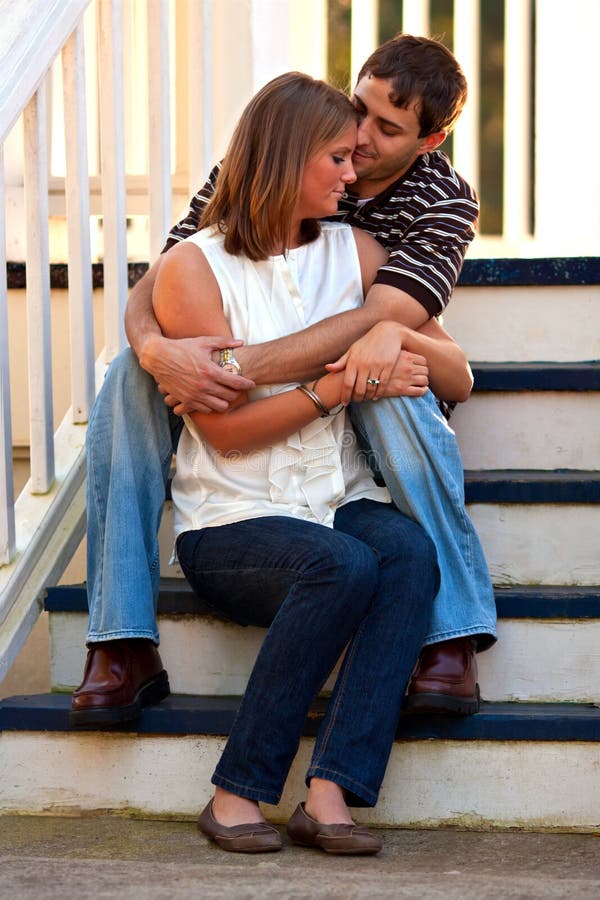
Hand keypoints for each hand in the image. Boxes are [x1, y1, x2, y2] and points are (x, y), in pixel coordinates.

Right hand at [139, 334, 254, 413]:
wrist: (158, 357)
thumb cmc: (181, 347)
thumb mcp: (203, 342)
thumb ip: (223, 342)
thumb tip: (241, 342)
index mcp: (210, 371)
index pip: (236, 382)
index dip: (247, 384)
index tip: (252, 384)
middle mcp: (204, 385)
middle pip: (230, 396)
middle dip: (237, 392)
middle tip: (238, 388)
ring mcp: (195, 395)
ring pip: (220, 406)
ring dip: (225, 401)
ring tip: (225, 394)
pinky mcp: (186, 400)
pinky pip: (206, 409)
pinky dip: (211, 405)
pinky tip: (212, 397)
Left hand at [326, 321, 409, 403]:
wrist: (389, 332)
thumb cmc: (368, 342)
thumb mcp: (353, 350)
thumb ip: (341, 362)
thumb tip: (327, 368)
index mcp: (354, 361)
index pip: (347, 383)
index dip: (345, 396)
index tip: (344, 403)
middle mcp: (364, 364)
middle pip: (359, 389)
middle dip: (357, 399)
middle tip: (356, 401)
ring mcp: (377, 366)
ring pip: (371, 388)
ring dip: (367, 397)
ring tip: (365, 399)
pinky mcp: (388, 367)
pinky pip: (383, 385)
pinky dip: (378, 393)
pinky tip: (375, 396)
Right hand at [378, 350, 428, 397]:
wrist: (364, 376)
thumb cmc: (375, 363)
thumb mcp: (387, 353)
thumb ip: (397, 353)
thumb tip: (403, 352)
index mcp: (405, 357)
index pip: (423, 360)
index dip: (423, 365)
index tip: (419, 367)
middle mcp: (407, 367)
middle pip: (426, 370)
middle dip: (424, 373)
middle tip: (420, 376)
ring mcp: (406, 378)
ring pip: (425, 380)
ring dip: (424, 382)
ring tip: (420, 383)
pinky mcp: (402, 389)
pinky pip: (420, 391)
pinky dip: (423, 390)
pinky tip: (422, 390)